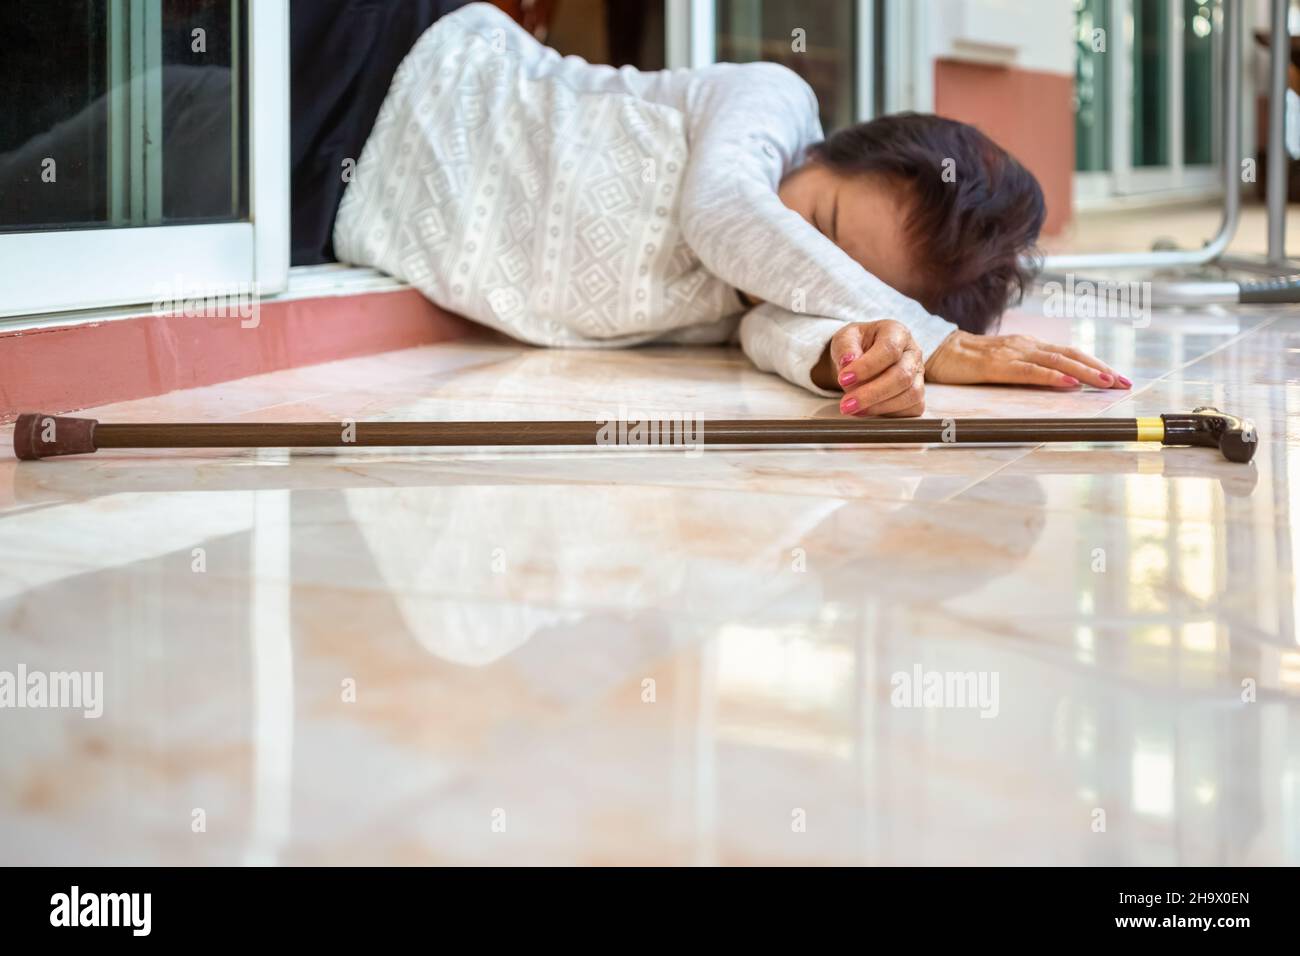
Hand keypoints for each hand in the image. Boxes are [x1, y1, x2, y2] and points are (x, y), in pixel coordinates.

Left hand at [812, 321, 925, 416]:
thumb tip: (848, 361)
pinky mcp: (918, 396)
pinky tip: (866, 412)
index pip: (889, 350)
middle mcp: (913, 353)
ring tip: (852, 409)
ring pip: (910, 395)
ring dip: (879, 406)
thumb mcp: (844, 338)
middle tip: (846, 404)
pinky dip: (888, 414)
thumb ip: (845, 347)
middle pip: (902, 376)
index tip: (843, 379)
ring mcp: (918, 375)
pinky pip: (912, 409)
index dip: (867, 367)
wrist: (860, 359)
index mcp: (897, 333)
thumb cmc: (855, 347)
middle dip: (871, 393)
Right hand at [924, 331, 1130, 389]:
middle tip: (1125, 383)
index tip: (1119, 378)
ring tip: (1107, 382)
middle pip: (1071, 355)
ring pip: (1056, 361)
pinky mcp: (996, 365)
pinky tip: (1068, 382)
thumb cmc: (969, 362)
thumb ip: (1028, 371)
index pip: (1070, 354)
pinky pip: (1028, 371)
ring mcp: (1012, 354)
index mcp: (1029, 347)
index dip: (1096, 364)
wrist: (935, 350)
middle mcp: (1026, 346)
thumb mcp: (1004, 365)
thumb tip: (1059, 383)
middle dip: (1100, 369)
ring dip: (1085, 372)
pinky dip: (1051, 376)